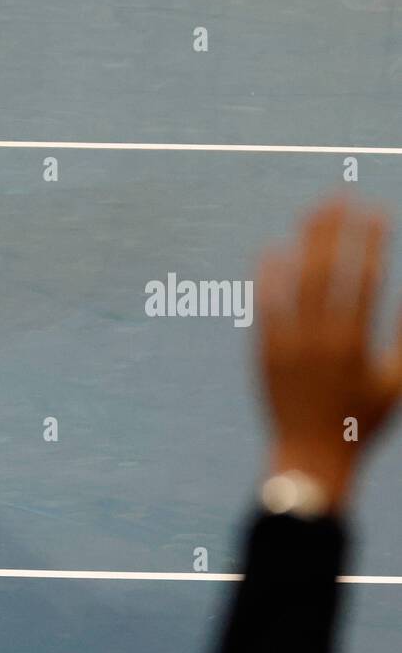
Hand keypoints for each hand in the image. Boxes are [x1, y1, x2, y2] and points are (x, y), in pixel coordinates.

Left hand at [258, 195, 399, 508]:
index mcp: (356, 342)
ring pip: (294, 282)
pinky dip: (267, 278)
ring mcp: (287, 345)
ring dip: (303, 243)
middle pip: (327, 270)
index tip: (377, 210)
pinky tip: (270, 250)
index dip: (371, 240)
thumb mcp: (396, 383)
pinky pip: (264, 307)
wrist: (310, 456)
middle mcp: (319, 339)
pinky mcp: (264, 354)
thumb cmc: (362, 422)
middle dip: (335, 230)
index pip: (366, 277)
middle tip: (340, 196)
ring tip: (310, 212)